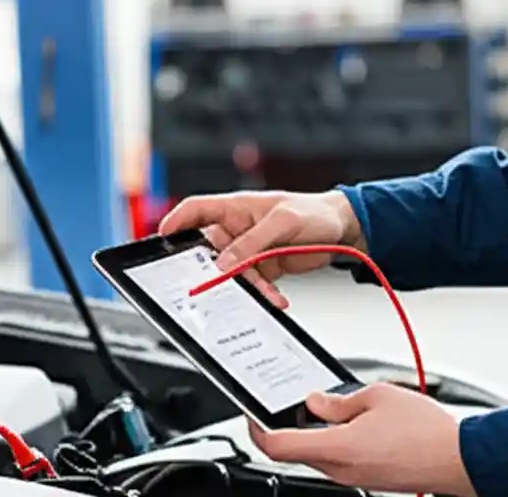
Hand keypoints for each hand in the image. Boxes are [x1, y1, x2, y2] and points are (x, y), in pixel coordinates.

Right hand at [157, 190, 364, 308]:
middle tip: (213, 285)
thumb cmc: (315, 212)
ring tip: (266, 295)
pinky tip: (275, 300)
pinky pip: (253, 285)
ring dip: (247, 288)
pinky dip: (263, 295)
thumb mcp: (283, 223)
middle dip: (210, 270)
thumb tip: (223, 263)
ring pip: (232, 274)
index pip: (195, 211)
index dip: (176, 224)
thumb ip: (251, 243)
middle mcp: (238, 229)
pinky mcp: (263, 267)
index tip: (162, 240)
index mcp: (236, 208)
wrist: (345, 229)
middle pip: (209, 250)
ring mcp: (249, 249)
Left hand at [249, 383, 476, 496]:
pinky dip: (336, 441)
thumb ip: (338, 401)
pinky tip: (353, 422)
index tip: (252, 413)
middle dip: (288, 427)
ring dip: (314, 434)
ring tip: (329, 407)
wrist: (460, 460)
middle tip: (292, 402)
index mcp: (336, 448)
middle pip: (295, 452)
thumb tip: (316, 403)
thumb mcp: (377, 396)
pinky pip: (340, 461)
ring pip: (318, 456)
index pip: (277, 446)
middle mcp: (341, 470)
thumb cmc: (425, 431)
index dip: (256, 429)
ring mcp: (355, 478)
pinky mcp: (369, 478)